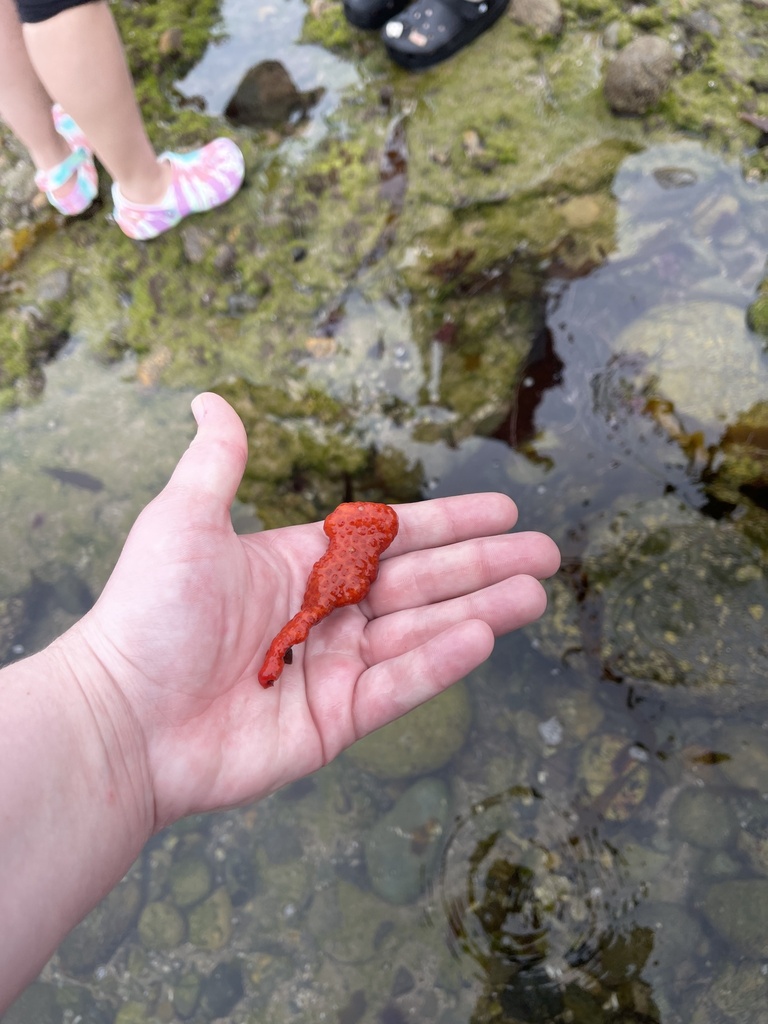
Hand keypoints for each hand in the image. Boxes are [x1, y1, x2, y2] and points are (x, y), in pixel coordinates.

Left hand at [70, 393, 560, 831]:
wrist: (120, 719)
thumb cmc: (147, 615)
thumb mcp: (183, 523)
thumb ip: (217, 464)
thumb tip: (207, 397)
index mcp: (302, 566)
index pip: (393, 538)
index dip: (449, 522)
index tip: (503, 509)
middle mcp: (327, 615)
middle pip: (423, 583)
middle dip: (485, 565)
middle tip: (546, 554)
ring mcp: (335, 670)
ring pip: (422, 633)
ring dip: (481, 610)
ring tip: (534, 594)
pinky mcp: (336, 721)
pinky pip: (398, 686)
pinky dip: (440, 661)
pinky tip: (483, 634)